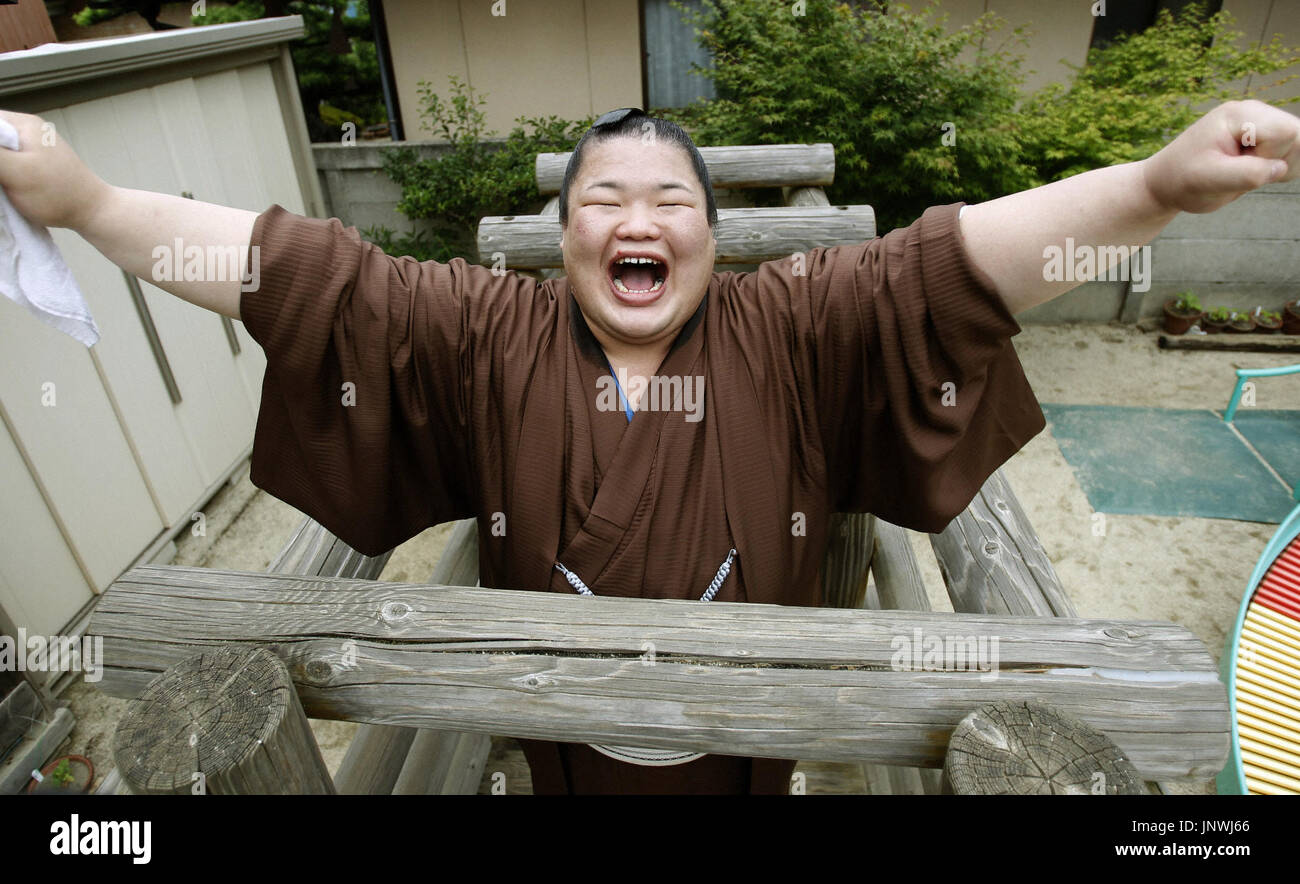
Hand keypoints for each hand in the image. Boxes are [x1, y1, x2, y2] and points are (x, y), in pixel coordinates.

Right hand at [0, 109, 111, 229]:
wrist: (93, 212)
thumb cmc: (58, 193)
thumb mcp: (16, 171)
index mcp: (23, 124)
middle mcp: (27, 130)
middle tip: (0, 179)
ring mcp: (31, 146)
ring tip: (3, 184)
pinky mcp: (32, 163)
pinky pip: (6, 160)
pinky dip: (2, 171)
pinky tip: (4, 186)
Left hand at [1142, 100, 1298, 214]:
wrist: (1167, 181)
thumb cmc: (1182, 179)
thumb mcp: (1209, 180)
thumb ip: (1247, 174)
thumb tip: (1281, 168)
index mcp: (1239, 115)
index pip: (1285, 131)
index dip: (1269, 155)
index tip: (1237, 164)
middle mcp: (1254, 112)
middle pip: (1297, 135)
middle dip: (1277, 160)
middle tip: (1239, 170)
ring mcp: (1261, 123)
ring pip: (1298, 144)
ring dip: (1278, 166)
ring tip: (1241, 170)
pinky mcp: (1265, 137)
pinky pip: (1293, 152)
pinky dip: (1279, 168)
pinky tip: (1251, 170)